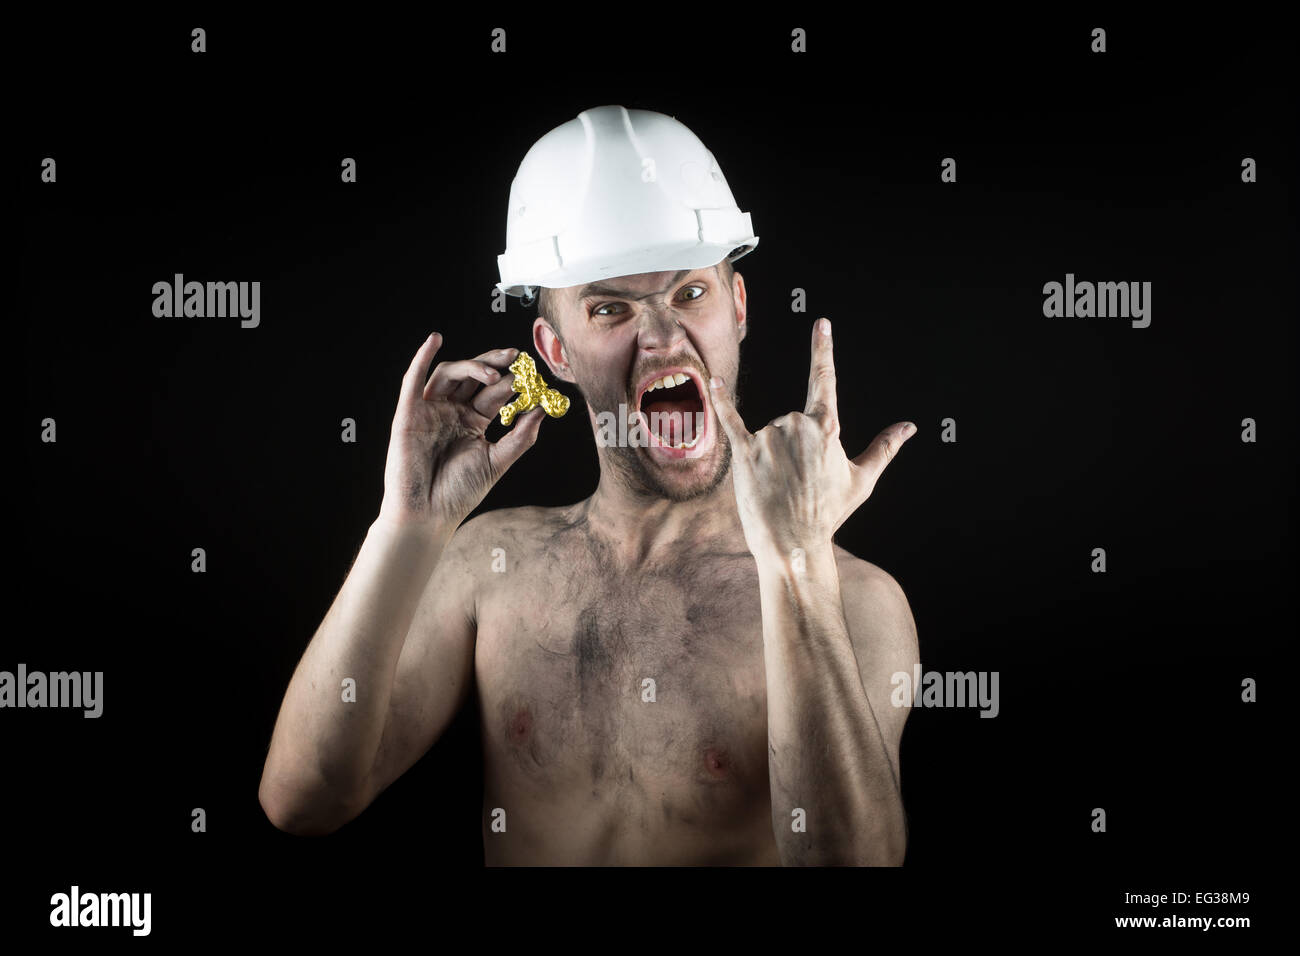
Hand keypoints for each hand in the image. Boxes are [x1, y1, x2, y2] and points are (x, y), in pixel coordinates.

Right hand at [377, 334, 543, 532]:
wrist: (429, 514)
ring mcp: (430, 411)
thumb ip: (521, 436)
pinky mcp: (409, 414)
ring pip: (450, 374)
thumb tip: (542, 408)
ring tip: (495, 374)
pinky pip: (413, 380)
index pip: (494, 394)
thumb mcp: (498, 461)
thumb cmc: (460, 492)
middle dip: (495, 364)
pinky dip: (421, 358)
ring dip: (472, 367)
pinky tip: (435, 340)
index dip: (512, 383)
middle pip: (473, 377)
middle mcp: (451, 411)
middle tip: (517, 357)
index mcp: (472, 421)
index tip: (534, 379)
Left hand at [707, 318, 914, 558]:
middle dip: (793, 446)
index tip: (821, 324)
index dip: (823, 350)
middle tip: (798, 481)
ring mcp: (770, 437)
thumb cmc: (829, 513)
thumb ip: (885, 447)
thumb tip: (910, 426)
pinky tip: (715, 383)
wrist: (794, 544)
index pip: (825, 380)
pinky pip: (731, 420)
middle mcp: (797, 425)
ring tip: (779, 485)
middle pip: (792, 420)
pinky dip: (722, 402)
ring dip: (772, 454)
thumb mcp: (863, 480)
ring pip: (769, 432)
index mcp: (826, 428)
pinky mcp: (745, 451)